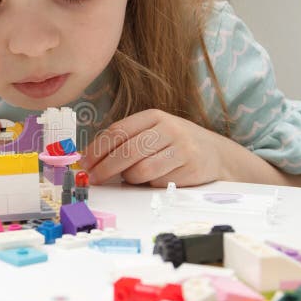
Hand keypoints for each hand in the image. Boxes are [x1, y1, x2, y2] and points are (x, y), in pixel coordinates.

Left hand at [80, 109, 225, 186]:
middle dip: (105, 168)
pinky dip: (150, 184)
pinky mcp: (190, 168)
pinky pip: (158, 182)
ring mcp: (181, 147)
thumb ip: (125, 142)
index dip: (97, 149)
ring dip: (130, 178)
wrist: (215, 153)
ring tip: (133, 177)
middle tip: (94, 179)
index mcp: (153, 116)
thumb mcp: (152, 133)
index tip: (84, 164)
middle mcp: (168, 128)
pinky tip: (156, 178)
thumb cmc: (174, 144)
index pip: (117, 131)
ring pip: (141, 170)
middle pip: (126, 151)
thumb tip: (91, 160)